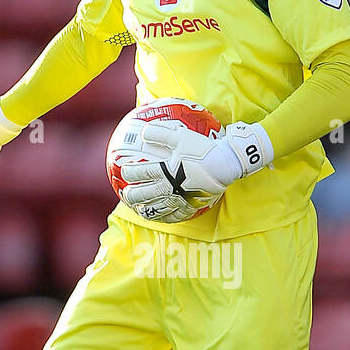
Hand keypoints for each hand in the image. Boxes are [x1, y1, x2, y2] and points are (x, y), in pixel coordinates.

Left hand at [118, 119, 273, 211]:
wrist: (225, 164)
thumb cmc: (202, 148)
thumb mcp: (180, 135)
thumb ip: (159, 133)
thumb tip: (142, 132)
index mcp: (164, 170)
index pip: (139, 173)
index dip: (128, 172)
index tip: (124, 171)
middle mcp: (168, 187)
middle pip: (142, 195)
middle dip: (131, 195)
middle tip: (126, 194)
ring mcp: (178, 199)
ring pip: (155, 209)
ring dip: (144, 209)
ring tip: (139, 209)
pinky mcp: (190, 207)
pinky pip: (173, 216)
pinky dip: (164, 217)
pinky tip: (161, 217)